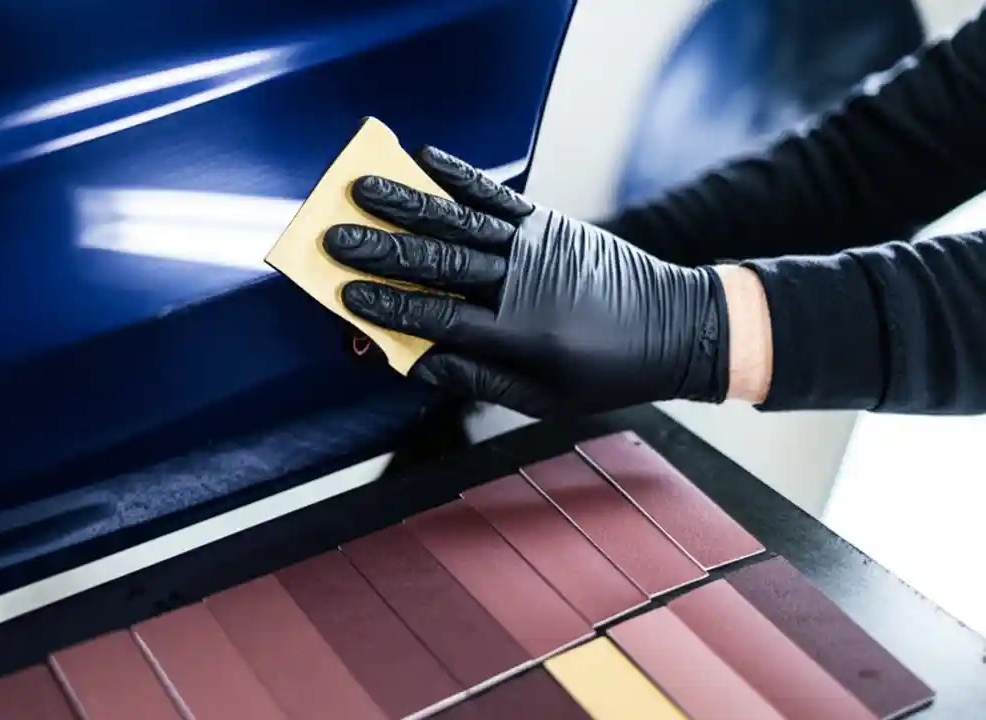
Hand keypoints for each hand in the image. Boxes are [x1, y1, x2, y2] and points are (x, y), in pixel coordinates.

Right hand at [323, 148, 732, 417]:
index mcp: (517, 337)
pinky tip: (423, 159)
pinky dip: (458, 177)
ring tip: (360, 187)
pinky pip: (495, 196)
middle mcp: (522, 283)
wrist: (680, 327)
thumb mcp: (542, 399)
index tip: (345, 297)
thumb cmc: (606, 373)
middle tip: (333, 238)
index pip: (438, 318)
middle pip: (438, 263)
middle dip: (381, 249)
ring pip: (459, 221)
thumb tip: (416, 361)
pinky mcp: (548, 221)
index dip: (388, 307)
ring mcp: (535, 246)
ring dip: (406, 203)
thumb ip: (477, 379)